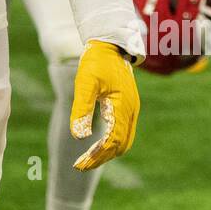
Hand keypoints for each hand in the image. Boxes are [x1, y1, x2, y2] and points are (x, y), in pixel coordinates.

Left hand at [69, 40, 139, 169]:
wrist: (110, 44)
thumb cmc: (95, 62)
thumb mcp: (84, 84)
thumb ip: (82, 109)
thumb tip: (80, 137)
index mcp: (122, 106)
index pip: (111, 141)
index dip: (96, 156)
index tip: (79, 164)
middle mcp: (130, 111)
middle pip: (120, 145)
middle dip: (101, 158)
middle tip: (80, 165)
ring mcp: (132, 109)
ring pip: (124, 141)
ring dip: (107, 153)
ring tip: (87, 159)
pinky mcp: (128, 106)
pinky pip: (124, 132)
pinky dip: (112, 143)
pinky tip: (97, 145)